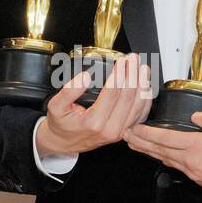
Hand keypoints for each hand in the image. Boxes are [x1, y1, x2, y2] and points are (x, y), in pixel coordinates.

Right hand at [36, 53, 152, 155]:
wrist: (64, 143)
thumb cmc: (61, 125)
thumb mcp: (55, 106)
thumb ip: (69, 91)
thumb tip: (84, 77)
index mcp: (94, 122)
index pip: (113, 93)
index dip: (120, 74)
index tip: (122, 61)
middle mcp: (110, 129)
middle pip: (129, 98)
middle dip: (133, 75)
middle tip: (133, 59)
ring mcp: (120, 132)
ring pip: (138, 106)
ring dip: (142, 85)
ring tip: (143, 68)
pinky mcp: (124, 131)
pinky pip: (140, 115)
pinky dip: (145, 99)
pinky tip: (145, 86)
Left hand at [122, 110, 201, 199]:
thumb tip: (197, 116)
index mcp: (199, 146)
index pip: (166, 138)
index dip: (147, 133)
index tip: (134, 127)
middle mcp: (192, 160)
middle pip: (159, 150)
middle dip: (140, 142)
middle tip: (126, 136)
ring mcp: (193, 172)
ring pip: (165, 159)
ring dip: (148, 151)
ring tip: (135, 145)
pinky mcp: (197, 179)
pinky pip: (175, 166)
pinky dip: (162, 159)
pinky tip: (159, 156)